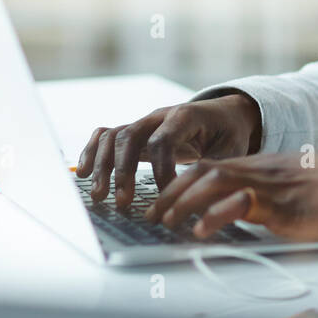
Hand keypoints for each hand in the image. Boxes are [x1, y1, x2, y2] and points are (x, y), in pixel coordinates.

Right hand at [76, 93, 261, 208]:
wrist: (225, 115)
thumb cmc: (229, 135)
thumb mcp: (232, 150)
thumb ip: (215, 170)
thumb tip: (202, 199)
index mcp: (186, 116)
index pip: (163, 141)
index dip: (160, 170)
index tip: (166, 195)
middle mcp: (160, 116)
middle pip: (130, 136)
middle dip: (123, 171)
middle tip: (122, 202)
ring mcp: (145, 123)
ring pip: (114, 136)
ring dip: (103, 165)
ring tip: (99, 195)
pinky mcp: (136, 132)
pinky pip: (106, 135)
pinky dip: (92, 152)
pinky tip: (84, 173)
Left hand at [144, 153, 317, 242]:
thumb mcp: (293, 191)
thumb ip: (267, 196)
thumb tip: (244, 212)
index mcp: (262, 166)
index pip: (213, 165)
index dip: (184, 180)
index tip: (164, 198)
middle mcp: (260, 169)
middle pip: (204, 170)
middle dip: (173, 191)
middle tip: (153, 213)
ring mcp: (270, 184)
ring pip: (214, 181)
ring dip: (184, 201)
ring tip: (166, 220)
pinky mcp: (281, 204)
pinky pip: (241, 203)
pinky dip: (216, 215)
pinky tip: (200, 230)